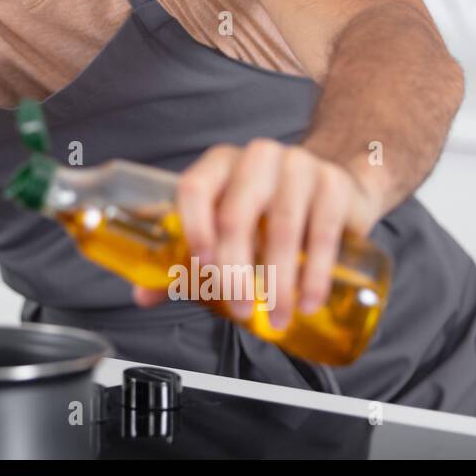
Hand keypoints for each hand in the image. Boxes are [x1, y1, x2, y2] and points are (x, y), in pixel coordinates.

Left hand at [130, 140, 381, 329]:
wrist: (330, 186)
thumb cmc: (265, 209)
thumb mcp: (226, 223)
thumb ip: (184, 258)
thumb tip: (142, 295)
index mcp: (219, 164)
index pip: (195, 188)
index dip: (194, 228)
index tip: (201, 268)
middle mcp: (255, 158)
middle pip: (236, 214)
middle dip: (235, 269)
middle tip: (240, 308)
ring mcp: (298, 166)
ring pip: (281, 228)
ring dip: (279, 282)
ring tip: (277, 317)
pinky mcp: (333, 184)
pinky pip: (322, 232)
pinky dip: (315, 273)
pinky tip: (309, 301)